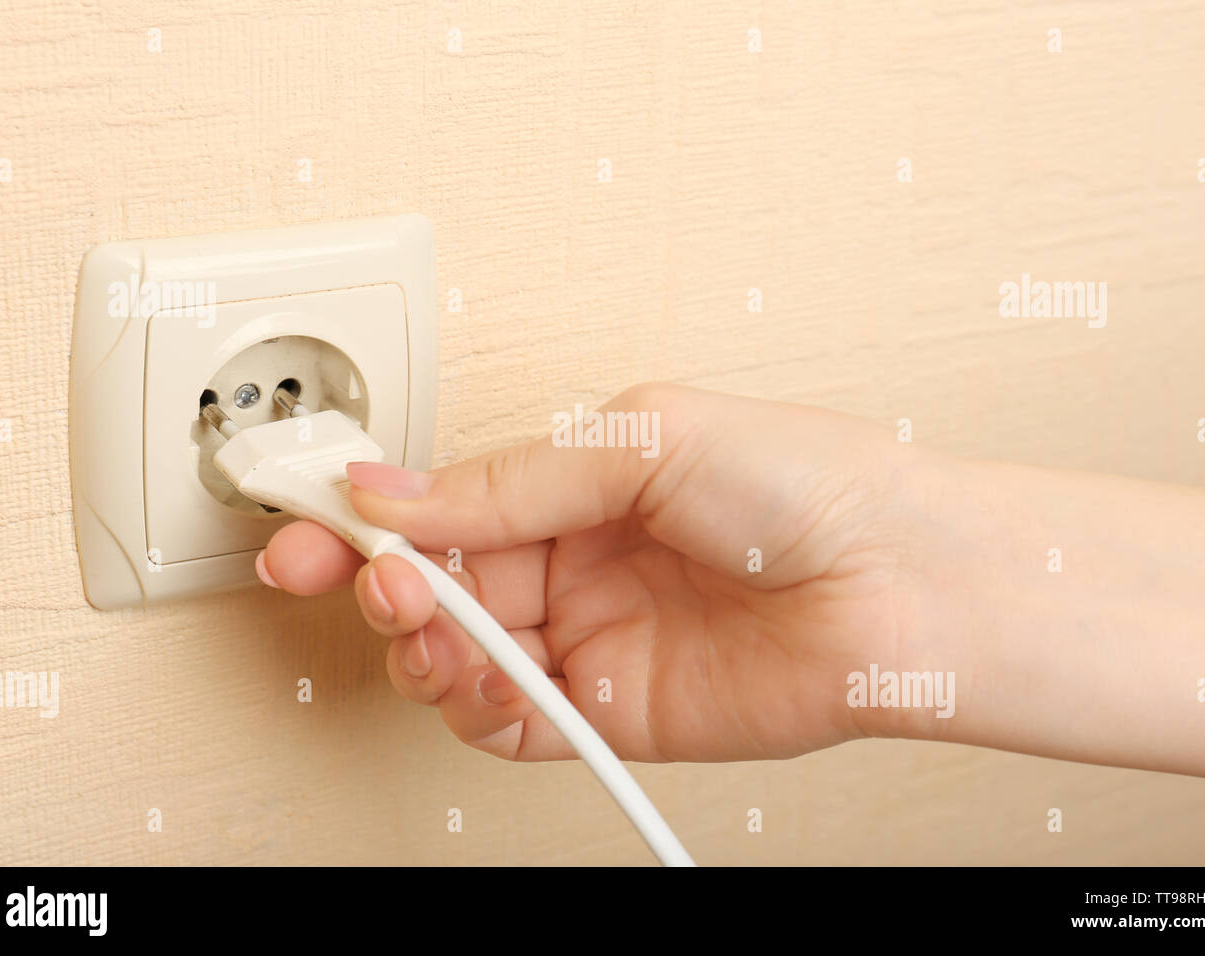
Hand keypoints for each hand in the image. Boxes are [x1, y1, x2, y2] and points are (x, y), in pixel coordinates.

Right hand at [257, 384, 937, 761]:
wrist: (901, 583)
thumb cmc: (807, 484)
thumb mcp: (642, 441)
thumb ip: (508, 481)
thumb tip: (393, 487)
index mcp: (577, 482)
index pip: (444, 496)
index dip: (368, 507)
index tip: (303, 505)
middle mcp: (575, 559)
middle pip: (437, 579)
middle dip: (382, 579)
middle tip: (356, 573)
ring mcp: (589, 636)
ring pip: (459, 654)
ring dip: (424, 645)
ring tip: (433, 623)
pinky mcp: (612, 709)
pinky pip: (512, 722)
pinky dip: (477, 708)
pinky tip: (481, 680)